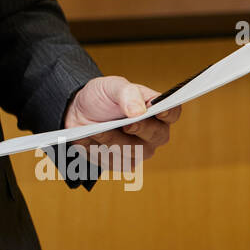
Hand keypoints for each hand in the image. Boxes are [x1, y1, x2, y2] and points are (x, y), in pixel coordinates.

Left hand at [63, 75, 181, 167]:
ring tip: (96, 130)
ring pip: (134, 151)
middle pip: (156, 135)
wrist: (77, 114)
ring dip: (112, 140)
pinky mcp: (123, 163)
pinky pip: (117, 162)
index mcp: (156, 109)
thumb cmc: (100, 98)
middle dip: (139, 129)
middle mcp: (154, 132)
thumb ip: (127, 92)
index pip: (172, 112)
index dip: (168, 112)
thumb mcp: (110, 86)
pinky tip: (90, 141)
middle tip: (125, 124)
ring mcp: (140, 150)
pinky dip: (101, 151)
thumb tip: (138, 111)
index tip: (158, 110)